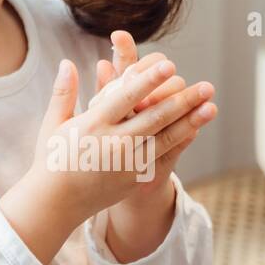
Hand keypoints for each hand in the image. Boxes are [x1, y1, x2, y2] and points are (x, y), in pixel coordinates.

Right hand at [0, 51, 212, 264]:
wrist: (57, 202)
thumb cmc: (53, 158)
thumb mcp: (54, 123)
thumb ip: (64, 92)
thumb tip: (67, 62)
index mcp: (92, 124)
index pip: (125, 97)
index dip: (148, 80)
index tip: (168, 64)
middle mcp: (113, 143)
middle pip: (154, 117)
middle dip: (182, 100)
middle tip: (205, 85)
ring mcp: (126, 163)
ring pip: (165, 137)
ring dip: (190, 121)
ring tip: (211, 105)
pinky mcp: (135, 178)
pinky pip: (163, 157)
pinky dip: (180, 142)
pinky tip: (195, 129)